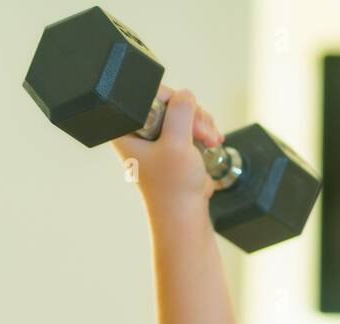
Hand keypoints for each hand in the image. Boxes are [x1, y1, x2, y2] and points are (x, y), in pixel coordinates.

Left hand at [111, 85, 222, 218]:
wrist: (185, 213)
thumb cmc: (173, 188)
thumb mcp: (176, 144)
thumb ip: (180, 113)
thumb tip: (186, 95)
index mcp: (128, 132)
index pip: (145, 95)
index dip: (168, 99)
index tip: (182, 114)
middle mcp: (140, 132)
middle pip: (168, 101)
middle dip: (190, 113)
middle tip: (200, 131)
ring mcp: (158, 138)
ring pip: (182, 111)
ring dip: (201, 122)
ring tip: (209, 139)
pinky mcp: (174, 144)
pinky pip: (190, 124)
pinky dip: (203, 129)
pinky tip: (211, 140)